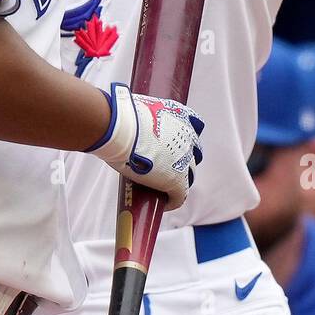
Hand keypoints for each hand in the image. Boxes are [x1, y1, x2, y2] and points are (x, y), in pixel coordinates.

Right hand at [87, 83, 203, 210]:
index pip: (195, 125)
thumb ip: (140, 118)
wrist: (119, 128)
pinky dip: (172, 200)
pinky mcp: (178, 180)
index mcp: (181, 115)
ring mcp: (185, 159)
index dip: (183, 136)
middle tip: (166, 165)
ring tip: (164, 187)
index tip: (173, 142)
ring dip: (178, 179)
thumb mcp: (137, 110)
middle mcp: (188, 135)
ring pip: (188, 175)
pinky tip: (163, 203)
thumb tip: (123, 123)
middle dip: (183, 158)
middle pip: (194, 152)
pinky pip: (179, 196)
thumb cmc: (119, 116)